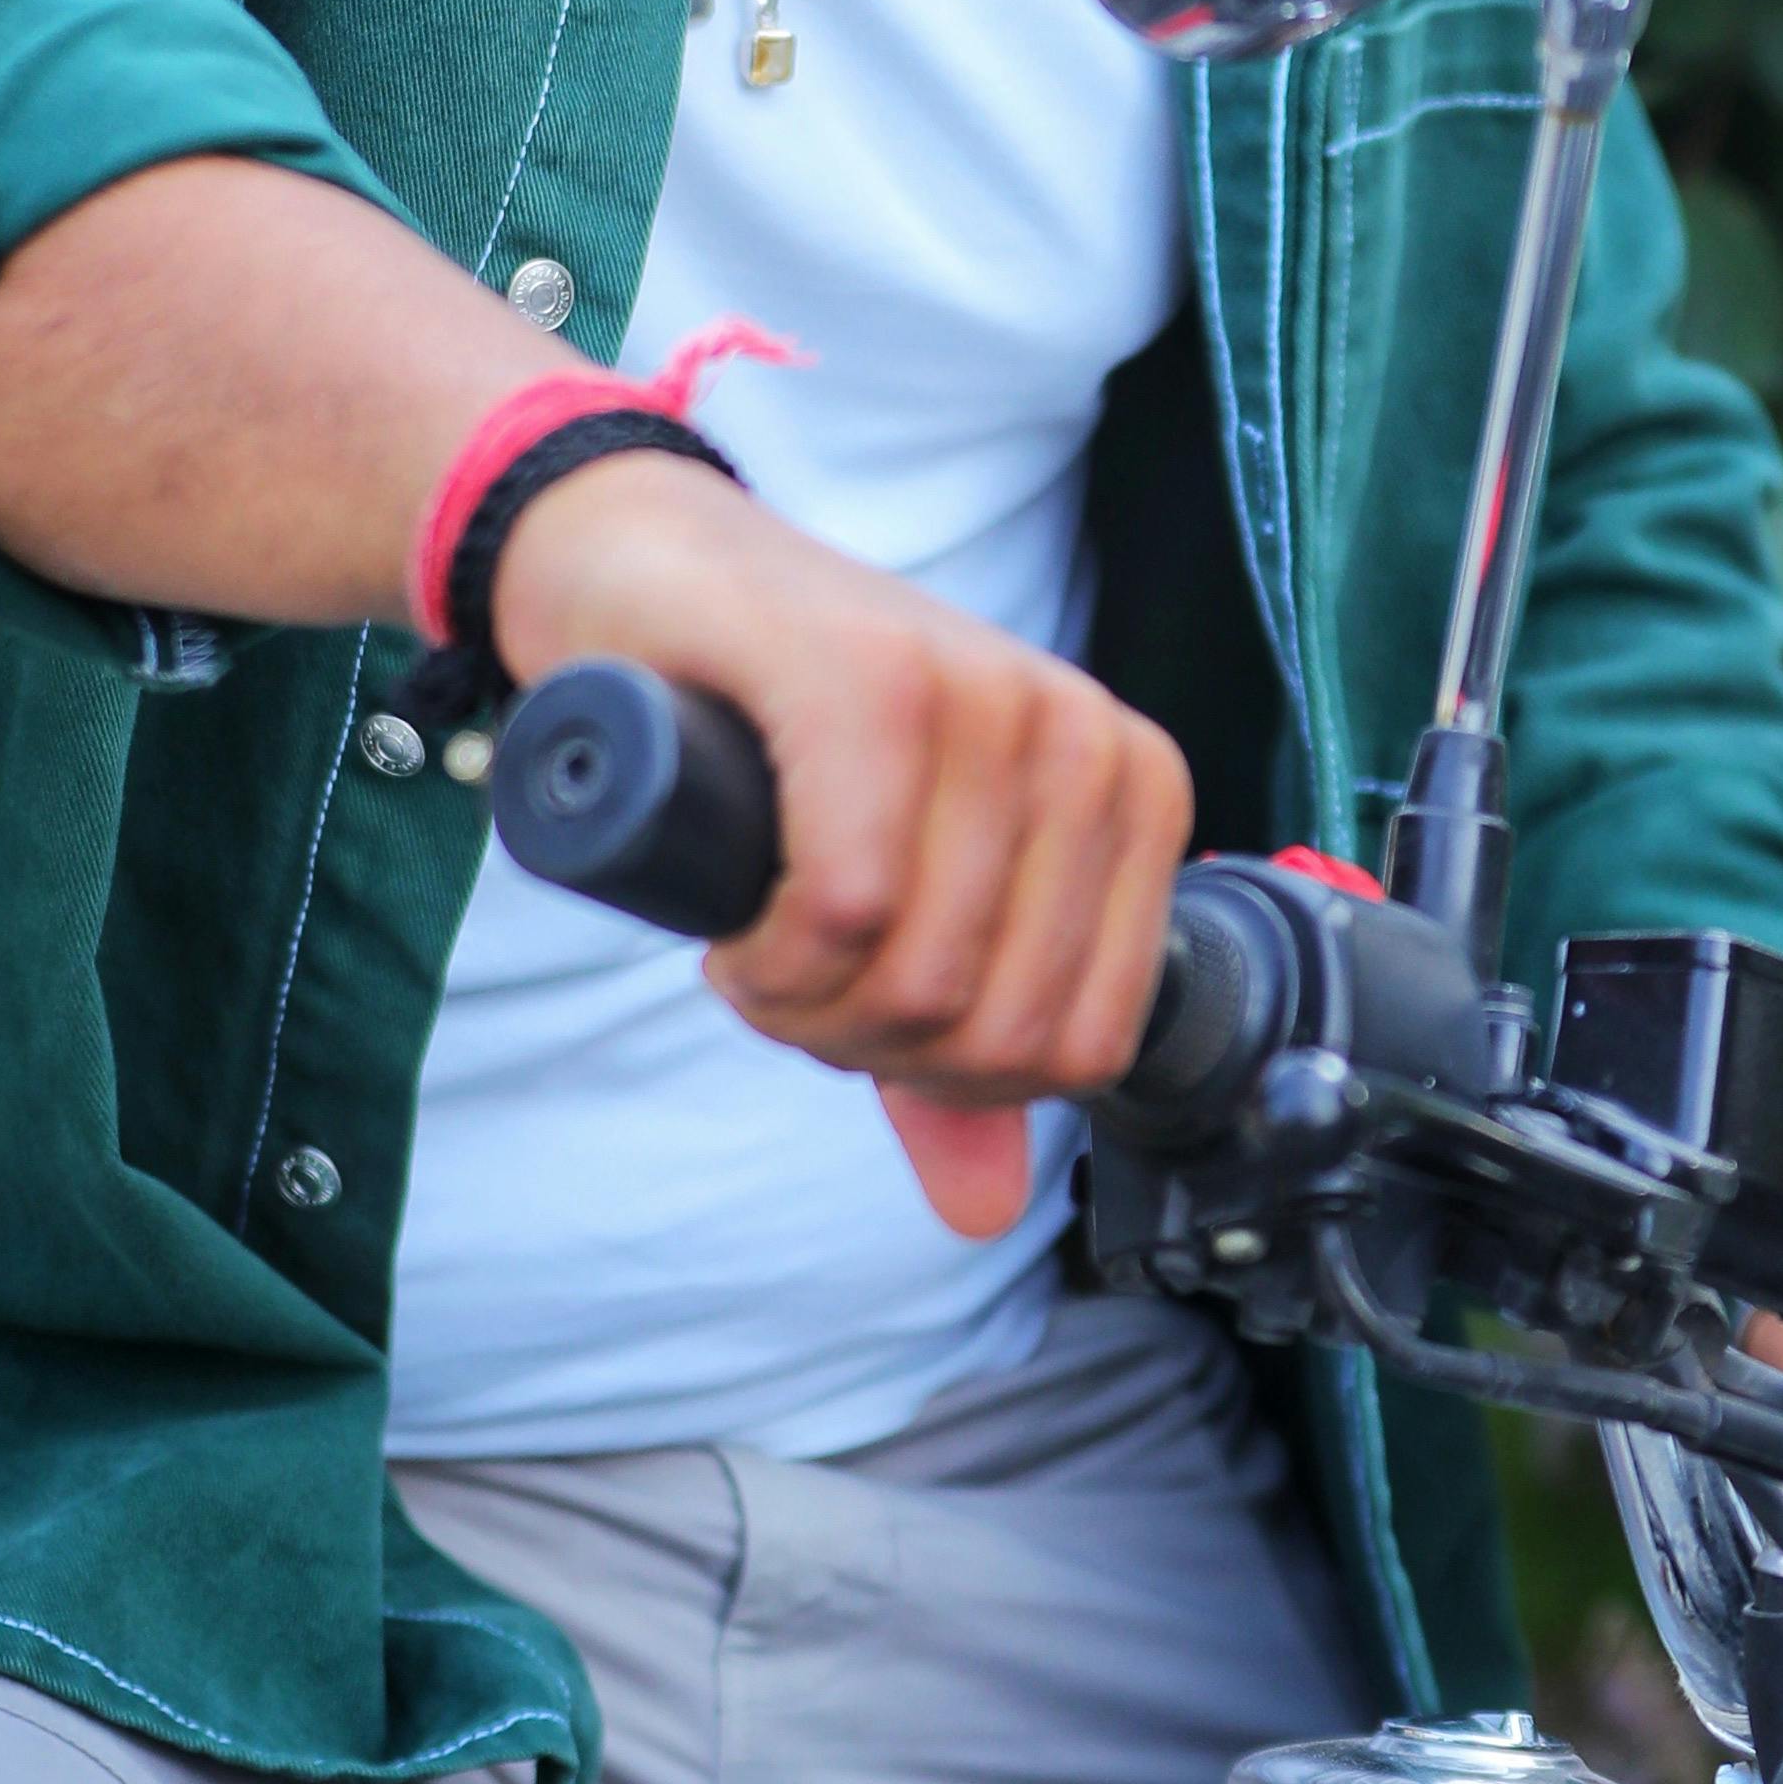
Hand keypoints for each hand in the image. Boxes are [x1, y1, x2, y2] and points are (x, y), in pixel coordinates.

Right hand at [493, 454, 1190, 1234]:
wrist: (652, 575)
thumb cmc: (784, 733)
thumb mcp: (894, 898)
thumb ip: (948, 1056)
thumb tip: (987, 1209)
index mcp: (1130, 790)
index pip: (1083, 1048)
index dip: (952, 1082)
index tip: (860, 1015)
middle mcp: (1080, 736)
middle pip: (995, 1029)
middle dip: (864, 1048)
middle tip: (786, 983)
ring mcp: (983, 694)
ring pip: (921, 977)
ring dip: (804, 1008)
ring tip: (757, 948)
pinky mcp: (867, 674)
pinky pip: (850, 901)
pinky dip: (774, 957)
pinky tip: (735, 931)